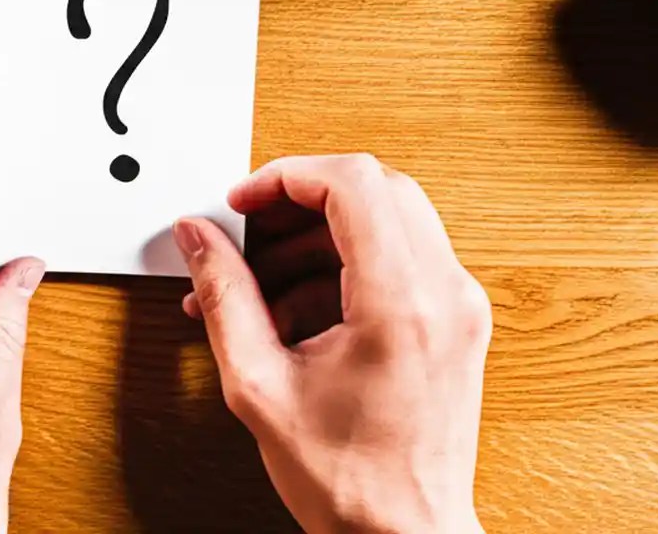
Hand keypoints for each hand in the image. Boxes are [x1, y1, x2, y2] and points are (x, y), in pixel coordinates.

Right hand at [175, 155, 490, 533]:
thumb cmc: (349, 481)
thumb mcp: (261, 385)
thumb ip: (224, 297)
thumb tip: (199, 239)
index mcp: (400, 304)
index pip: (353, 183)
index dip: (285, 177)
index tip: (242, 201)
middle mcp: (444, 293)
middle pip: (375, 188)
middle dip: (299, 201)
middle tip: (246, 231)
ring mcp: (458, 305)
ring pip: (386, 219)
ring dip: (315, 237)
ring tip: (256, 286)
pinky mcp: (455, 319)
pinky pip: (398, 258)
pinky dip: (340, 266)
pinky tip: (290, 312)